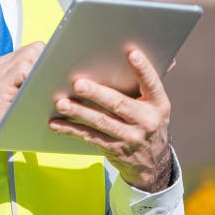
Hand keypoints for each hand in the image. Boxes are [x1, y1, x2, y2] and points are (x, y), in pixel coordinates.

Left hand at [49, 48, 172, 192]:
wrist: (153, 161)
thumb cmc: (147, 119)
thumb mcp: (154, 103)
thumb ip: (147, 82)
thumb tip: (156, 55)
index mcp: (158, 104)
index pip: (152, 83)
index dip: (143, 69)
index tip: (131, 53)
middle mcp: (146, 121)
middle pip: (119, 104)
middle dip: (97, 94)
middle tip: (78, 84)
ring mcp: (130, 137)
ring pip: (101, 122)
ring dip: (79, 112)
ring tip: (61, 103)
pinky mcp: (114, 149)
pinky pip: (90, 137)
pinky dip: (71, 130)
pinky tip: (56, 123)